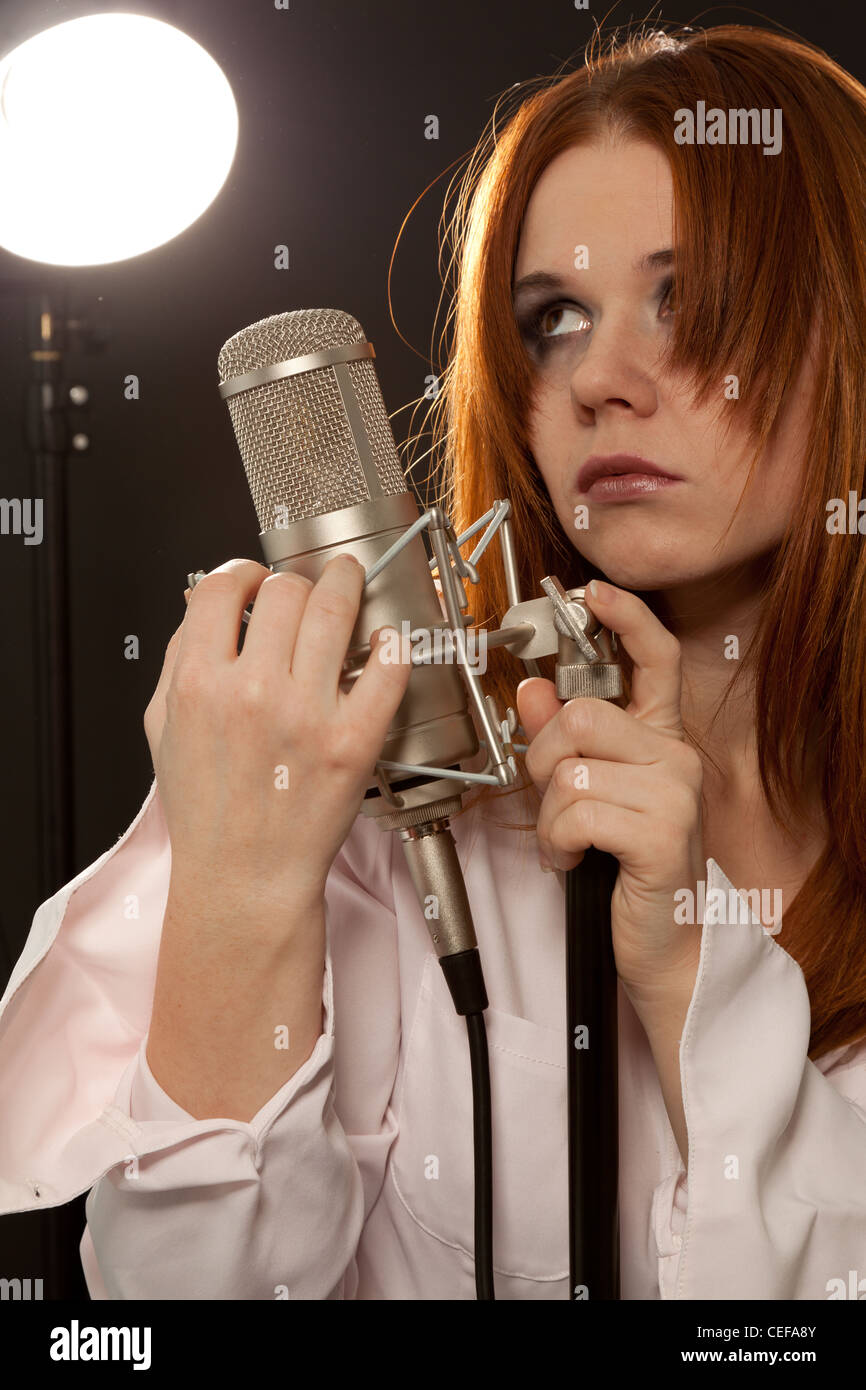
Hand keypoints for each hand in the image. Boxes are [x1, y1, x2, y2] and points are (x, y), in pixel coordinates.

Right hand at [144, 555, 412, 917]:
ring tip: (351, 580)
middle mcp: (253, 694)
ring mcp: (307, 717)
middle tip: (307, 588)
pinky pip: (387, 671)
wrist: (243, 878)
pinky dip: (392, 645)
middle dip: (295, 583)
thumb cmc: (208, 811)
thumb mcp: (164, 728)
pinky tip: (386, 641)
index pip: (222, 587)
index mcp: (201, 685)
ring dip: (346, 585)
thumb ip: (178, 659)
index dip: (243, 573)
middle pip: (284, 591)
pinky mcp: (353, 743)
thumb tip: (202, 604)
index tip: (257, 579)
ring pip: (335, 612)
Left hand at [516, 580, 704, 1012]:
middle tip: (551, 801)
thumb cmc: (626, 869)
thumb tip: (534, 690)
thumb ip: (562, 741)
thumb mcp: (590, 795)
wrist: (664, 944)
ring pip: (571, 767)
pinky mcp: (662, 833)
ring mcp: (675, 793)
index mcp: (661, 739)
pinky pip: (577, 811)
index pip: (656, 658)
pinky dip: (556, 842)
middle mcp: (676, 757)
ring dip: (549, 813)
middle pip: (582, 714)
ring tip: (566, 843)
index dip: (626, 618)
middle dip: (543, 759)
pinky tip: (572, 860)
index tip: (593, 592)